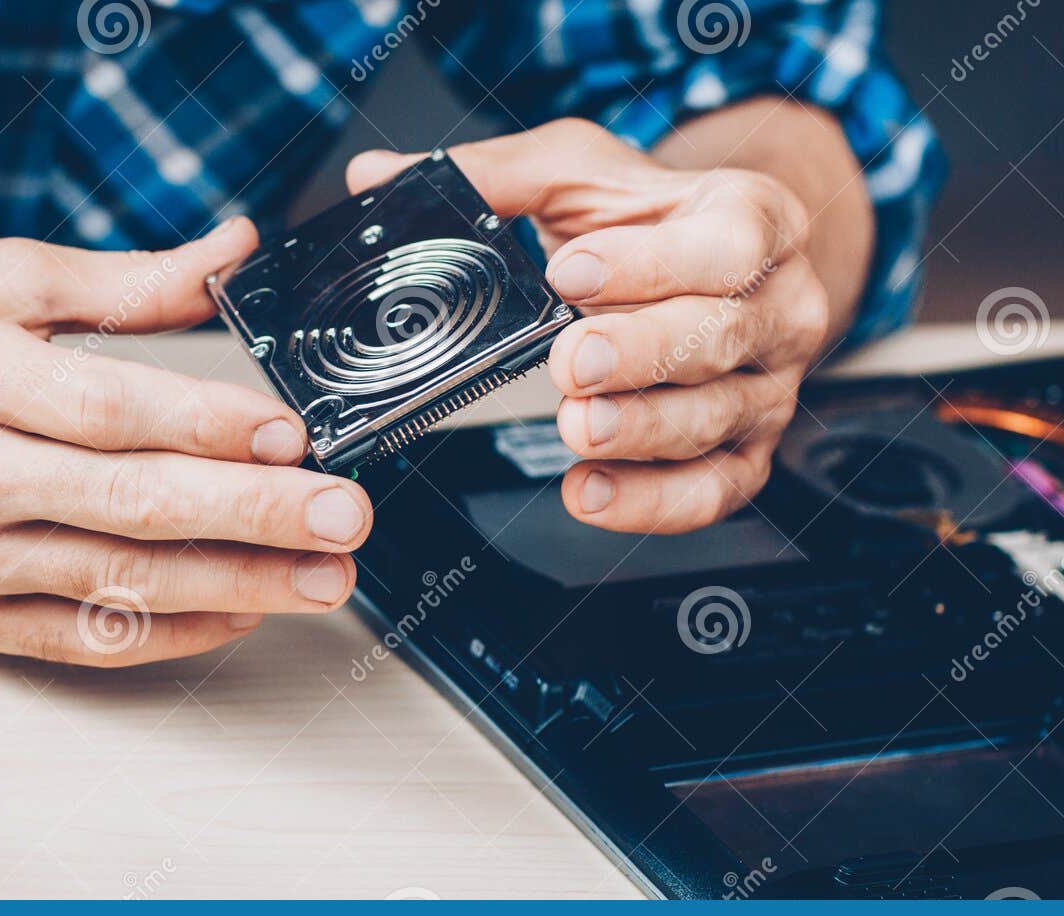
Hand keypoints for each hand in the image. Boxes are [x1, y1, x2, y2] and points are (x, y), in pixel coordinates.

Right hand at [0, 219, 372, 665]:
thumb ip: (127, 282)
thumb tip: (232, 252)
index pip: (103, 409)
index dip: (203, 424)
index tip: (289, 429)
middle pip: (128, 504)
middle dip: (251, 513)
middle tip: (342, 516)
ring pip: (118, 582)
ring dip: (234, 584)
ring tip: (321, 576)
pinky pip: (84, 640)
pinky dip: (170, 631)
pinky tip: (242, 612)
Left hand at [348, 119, 835, 533]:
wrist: (721, 268)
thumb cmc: (652, 219)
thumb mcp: (578, 174)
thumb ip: (490, 177)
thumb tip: (376, 179)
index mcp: (752, 220)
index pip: (723, 244)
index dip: (650, 263)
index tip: (571, 271)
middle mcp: (777, 306)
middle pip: (721, 336)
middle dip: (640, 353)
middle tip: (572, 363)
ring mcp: (766, 386)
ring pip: (714, 417)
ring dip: (641, 431)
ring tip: (577, 429)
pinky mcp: (746, 451)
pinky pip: (710, 490)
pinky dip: (650, 503)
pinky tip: (590, 492)